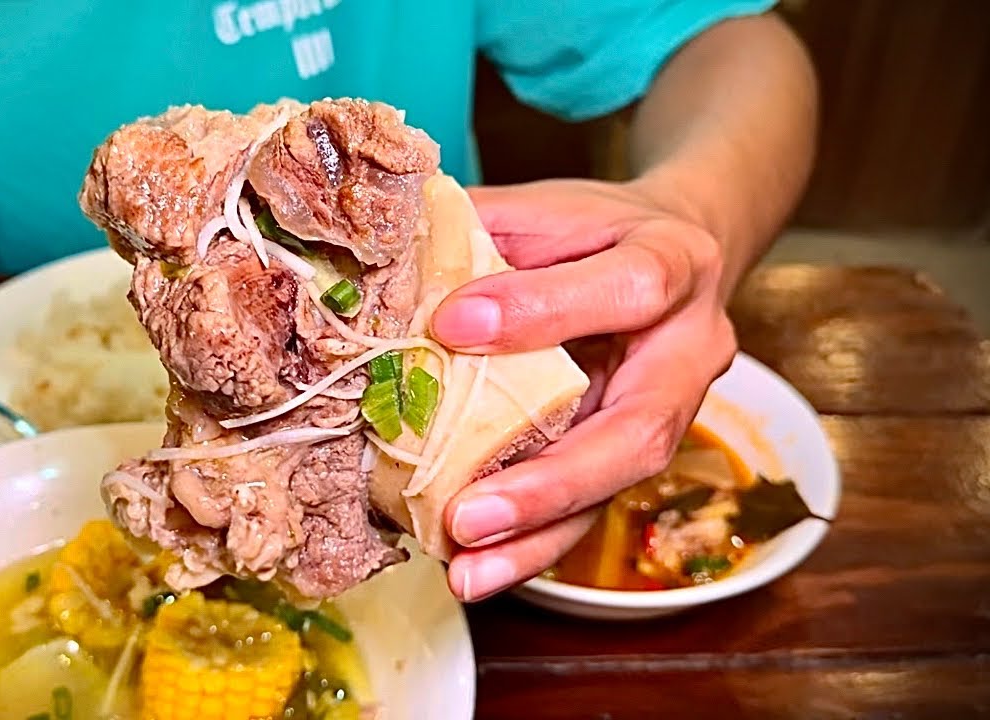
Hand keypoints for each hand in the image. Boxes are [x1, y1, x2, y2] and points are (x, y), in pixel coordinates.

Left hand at [430, 179, 738, 600]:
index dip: (543, 310)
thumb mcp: (549, 206)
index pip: (628, 289)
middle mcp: (688, 351)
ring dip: (537, 537)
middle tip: (469, 515)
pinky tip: (475, 570)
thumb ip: (488, 226)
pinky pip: (591, 509)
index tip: (449, 324)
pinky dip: (531, 545)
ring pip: (616, 488)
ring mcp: (671, 413)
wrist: (672, 252)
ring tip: (467, 571)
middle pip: (640, 431)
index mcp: (675, 262)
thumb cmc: (597, 229)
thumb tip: (394, 253)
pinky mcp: (635, 454)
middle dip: (552, 480)